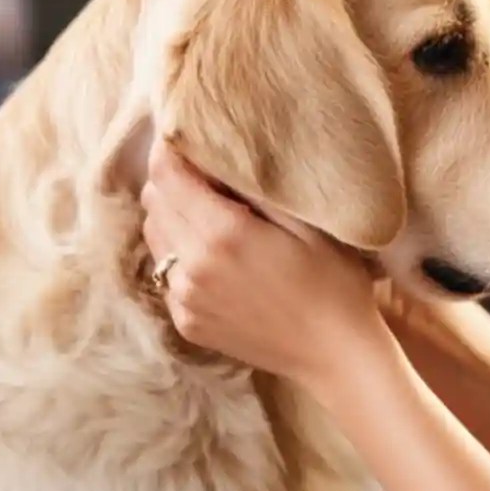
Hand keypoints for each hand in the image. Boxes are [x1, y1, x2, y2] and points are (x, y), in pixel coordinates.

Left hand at [140, 139, 389, 386]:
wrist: (335, 355)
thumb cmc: (333, 281)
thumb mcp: (305, 222)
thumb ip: (254, 189)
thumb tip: (217, 157)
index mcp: (222, 234)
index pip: (166, 175)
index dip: (169, 149)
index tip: (184, 136)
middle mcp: (192, 267)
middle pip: (154, 201)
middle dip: (171, 180)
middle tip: (204, 173)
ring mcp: (184, 299)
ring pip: (155, 237)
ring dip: (172, 216)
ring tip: (209, 213)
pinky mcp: (187, 322)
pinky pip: (166, 274)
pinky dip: (180, 254)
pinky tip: (215, 256)